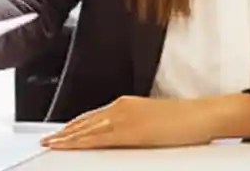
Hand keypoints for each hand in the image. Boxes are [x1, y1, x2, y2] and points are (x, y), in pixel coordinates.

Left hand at [41, 96, 218, 149]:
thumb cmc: (184, 122)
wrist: (203, 115)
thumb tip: (118, 140)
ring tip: (52, 144)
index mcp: (125, 105)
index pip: (92, 117)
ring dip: (68, 137)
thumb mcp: (151, 124)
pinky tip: (71, 145)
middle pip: (85, 122)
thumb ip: (131, 129)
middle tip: (46, 141)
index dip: (73, 126)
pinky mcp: (131, 129)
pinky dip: (82, 140)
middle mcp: (122, 107)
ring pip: (88, 129)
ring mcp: (125, 116)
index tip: (59, 134)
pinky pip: (100, 136)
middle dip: (65, 132)